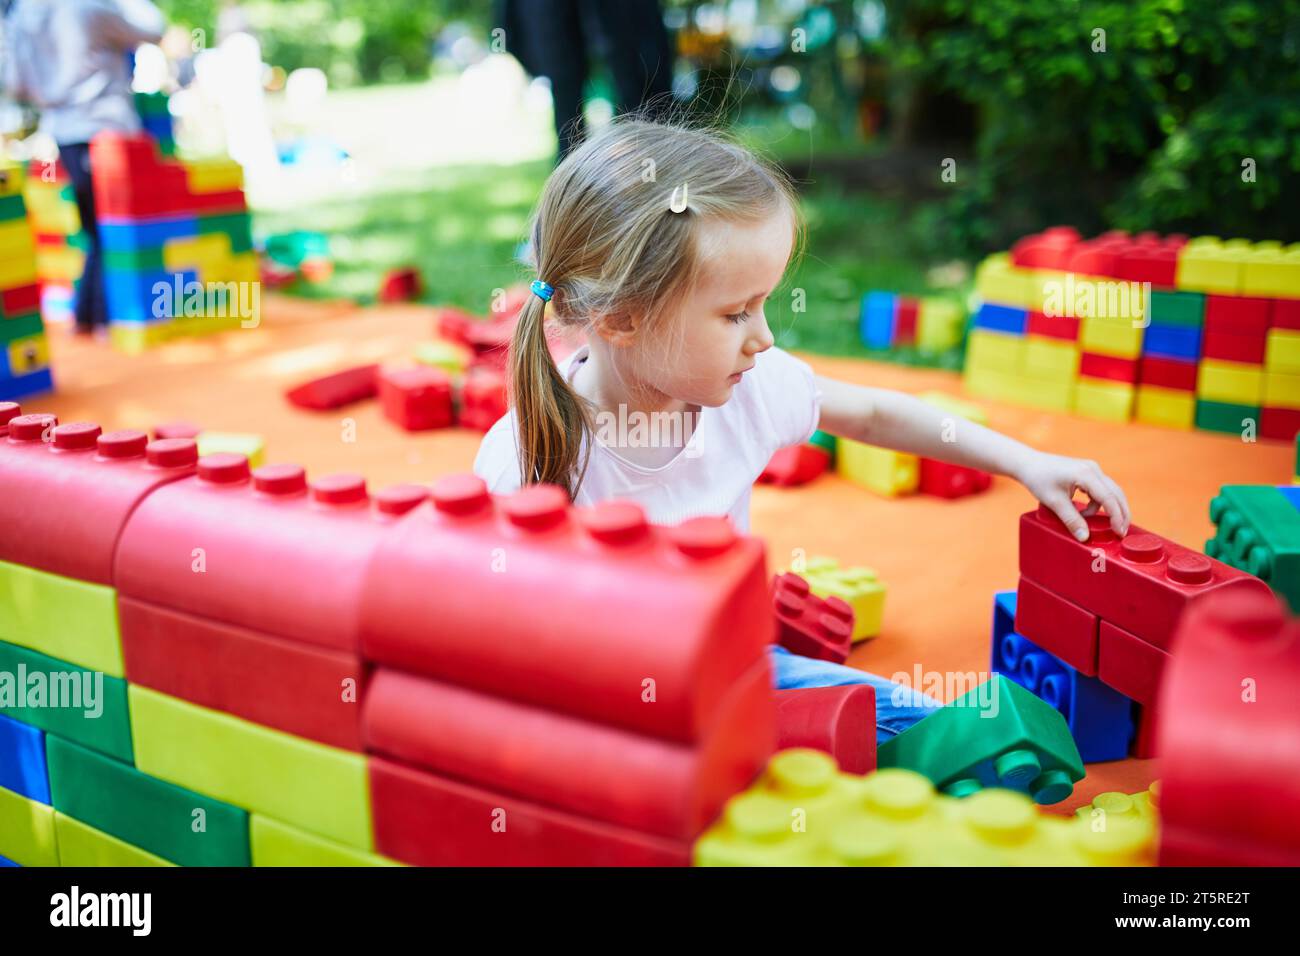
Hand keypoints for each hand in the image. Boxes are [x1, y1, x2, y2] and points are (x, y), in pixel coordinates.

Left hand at [1016, 451, 1130, 541]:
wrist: (1028, 464)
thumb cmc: (1039, 479)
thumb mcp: (1054, 502)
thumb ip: (1071, 520)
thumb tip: (1084, 537)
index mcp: (1086, 474)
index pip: (1109, 498)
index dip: (1116, 517)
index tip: (1118, 532)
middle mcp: (1093, 469)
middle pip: (1116, 493)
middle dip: (1121, 514)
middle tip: (1120, 533)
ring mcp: (1091, 469)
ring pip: (1110, 491)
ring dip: (1108, 509)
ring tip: (1097, 524)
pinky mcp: (1088, 472)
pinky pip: (1101, 489)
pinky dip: (1097, 503)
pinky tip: (1085, 512)